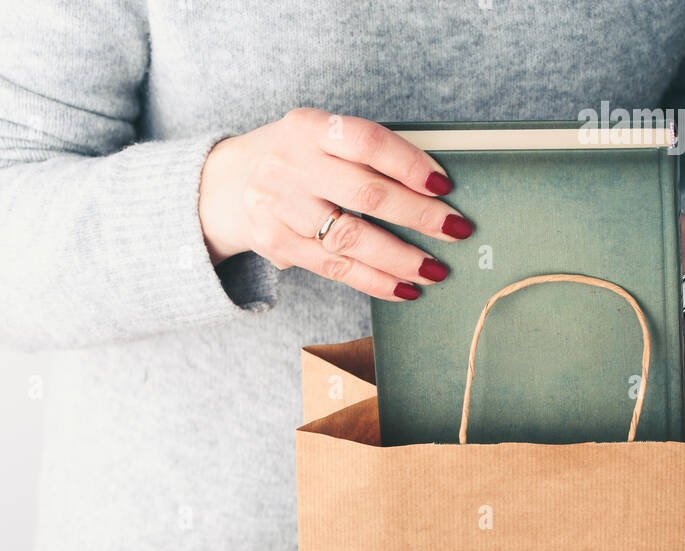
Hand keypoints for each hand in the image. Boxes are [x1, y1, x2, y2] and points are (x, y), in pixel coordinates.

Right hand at [198, 108, 472, 299]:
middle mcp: (291, 164)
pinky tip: (402, 288)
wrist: (229, 183)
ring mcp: (280, 206)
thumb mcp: (320, 138)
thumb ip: (363, 156)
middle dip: (417, 215)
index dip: (408, 163)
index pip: (367, 141)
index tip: (443, 184)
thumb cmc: (296, 159)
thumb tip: (431, 189)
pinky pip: (335, 268)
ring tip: (434, 271)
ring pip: (350, 238)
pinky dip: (374, 281)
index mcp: (310, 127)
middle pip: (365, 194)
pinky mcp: (277, 244)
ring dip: (399, 258)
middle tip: (455, 230)